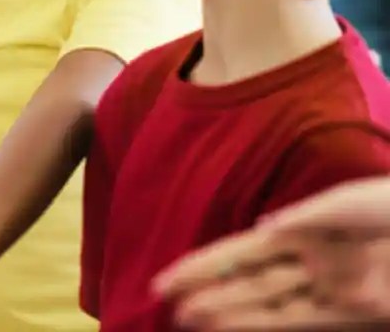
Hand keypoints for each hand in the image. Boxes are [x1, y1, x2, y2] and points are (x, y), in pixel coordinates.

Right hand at [155, 178, 389, 328]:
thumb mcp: (355, 202)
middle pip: (247, 285)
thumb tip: (262, 230)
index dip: (201, 268)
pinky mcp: (357, 312)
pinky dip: (265, 325)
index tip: (164, 282)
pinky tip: (234, 329)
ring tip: (189, 323)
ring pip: (269, 308)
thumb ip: (308, 216)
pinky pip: (304, 321)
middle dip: (207, 297)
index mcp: (303, 231)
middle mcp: (309, 264)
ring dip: (230, 316)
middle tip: (168, 311)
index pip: (238, 255)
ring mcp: (332, 291)